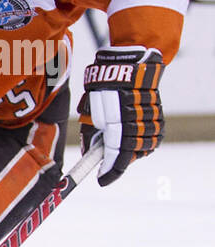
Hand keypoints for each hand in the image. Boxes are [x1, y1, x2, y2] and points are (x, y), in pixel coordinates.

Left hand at [78, 46, 164, 185]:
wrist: (129, 67)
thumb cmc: (104, 88)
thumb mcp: (89, 110)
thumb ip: (90, 133)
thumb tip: (88, 153)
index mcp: (118, 123)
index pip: (118, 157)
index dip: (110, 172)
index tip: (101, 180)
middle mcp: (137, 123)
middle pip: (130, 155)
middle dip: (117, 161)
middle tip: (106, 164)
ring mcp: (150, 120)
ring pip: (143, 147)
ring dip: (131, 151)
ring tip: (119, 148)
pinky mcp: (158, 116)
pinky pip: (153, 137)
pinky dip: (142, 142)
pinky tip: (132, 138)